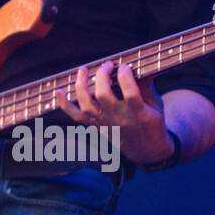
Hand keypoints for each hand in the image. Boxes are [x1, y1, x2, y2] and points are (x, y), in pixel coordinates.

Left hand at [58, 61, 175, 164]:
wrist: (146, 151)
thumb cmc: (153, 123)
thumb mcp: (155, 104)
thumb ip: (146, 85)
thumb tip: (135, 63)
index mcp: (138, 113)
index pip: (130, 93)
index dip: (125, 76)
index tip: (123, 66)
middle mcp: (119, 119)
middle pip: (103, 95)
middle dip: (102, 76)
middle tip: (106, 65)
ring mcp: (105, 123)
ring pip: (86, 104)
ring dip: (81, 85)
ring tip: (83, 70)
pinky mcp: (95, 127)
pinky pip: (76, 116)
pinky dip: (65, 105)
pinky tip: (59, 92)